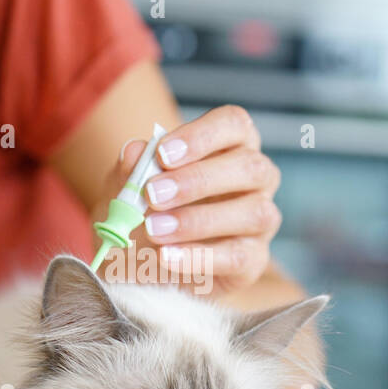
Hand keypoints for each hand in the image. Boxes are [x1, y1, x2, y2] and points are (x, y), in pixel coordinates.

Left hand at [109, 105, 281, 294]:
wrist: (139, 264)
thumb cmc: (142, 213)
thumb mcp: (126, 190)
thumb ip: (131, 171)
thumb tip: (134, 152)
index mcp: (231, 145)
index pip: (233, 124)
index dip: (201, 136)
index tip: (162, 154)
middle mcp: (256, 179)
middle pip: (249, 167)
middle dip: (198, 180)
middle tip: (153, 195)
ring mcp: (260, 220)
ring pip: (253, 212)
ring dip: (199, 220)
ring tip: (155, 229)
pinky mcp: (254, 259)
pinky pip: (239, 256)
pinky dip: (199, 256)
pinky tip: (166, 256)